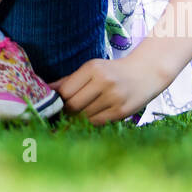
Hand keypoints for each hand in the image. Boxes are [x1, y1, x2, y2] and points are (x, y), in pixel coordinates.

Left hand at [47, 57, 164, 125]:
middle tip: (66, 112)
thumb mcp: (91, 68)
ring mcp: (114, 97)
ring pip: (84, 116)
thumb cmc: (112, 71)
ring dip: (78, 118)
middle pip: (73, 105)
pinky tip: (92, 115)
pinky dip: (91, 121)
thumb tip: (46, 89)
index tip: (57, 103)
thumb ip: (69, 80)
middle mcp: (103, 82)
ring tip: (80, 113)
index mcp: (93, 68)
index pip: (65, 91)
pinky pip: (97, 122)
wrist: (145, 73)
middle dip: (67, 111)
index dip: (59, 100)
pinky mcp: (122, 111)